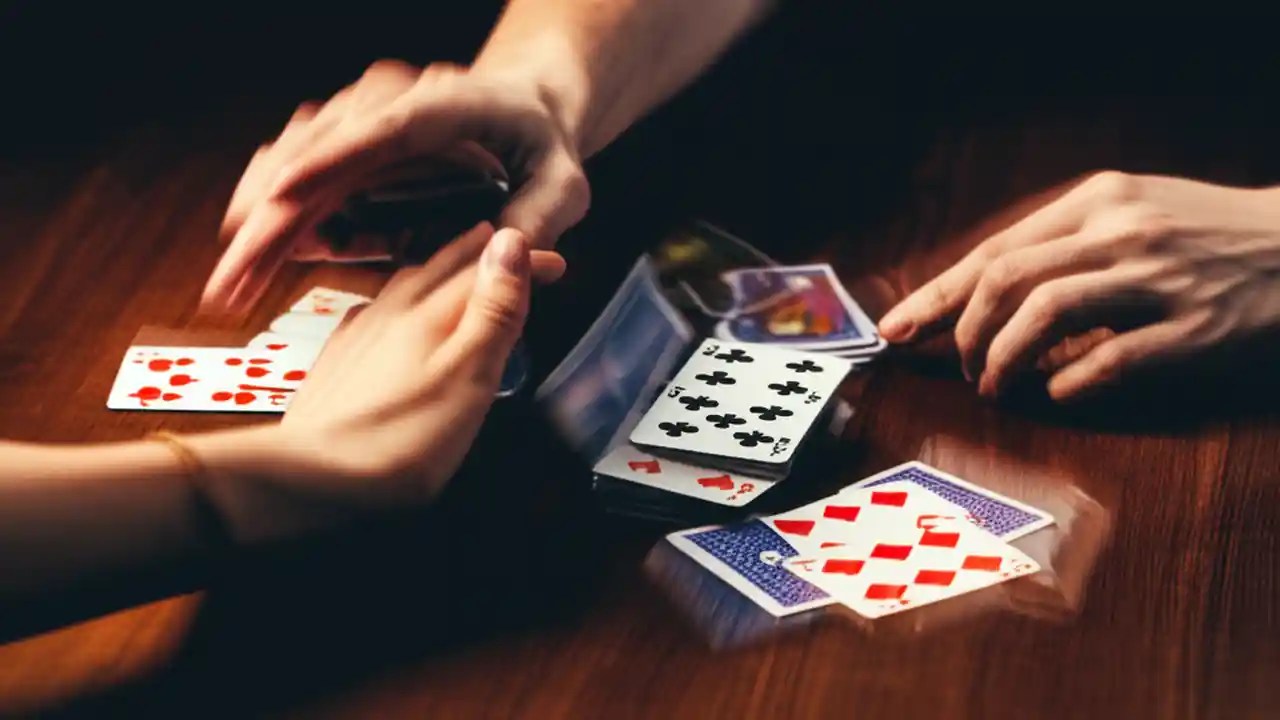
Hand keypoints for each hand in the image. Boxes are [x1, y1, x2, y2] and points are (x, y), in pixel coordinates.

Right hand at [205, 60, 588, 313]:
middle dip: (269, 220)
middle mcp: (391, 104)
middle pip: (317, 155)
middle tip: (232, 283)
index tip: (281, 195)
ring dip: (258, 228)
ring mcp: (362, 122)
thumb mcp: (563, 187)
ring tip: (230, 287)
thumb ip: (539, 220)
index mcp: (447, 105)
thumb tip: (511, 256)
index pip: (385, 130)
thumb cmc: (542, 148)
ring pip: (292, 165)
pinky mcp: (348, 149)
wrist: (523, 113)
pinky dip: (275, 222)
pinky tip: (252, 263)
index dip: (330, 161)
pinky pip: (299, 180)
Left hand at [277, 223, 563, 501]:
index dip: (524, 263)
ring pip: (408, 284)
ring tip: (460, 263)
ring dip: (441, 269)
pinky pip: (379, 309)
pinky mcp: (339, 360)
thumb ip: (492, 311)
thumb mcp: (468, 376)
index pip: (484, 271)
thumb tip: (510, 243)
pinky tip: (395, 309)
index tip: (556, 262)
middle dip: (480, 253)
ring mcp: (360, 334)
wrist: (309, 479)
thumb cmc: (400, 439)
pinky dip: (403, 297)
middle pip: (442, 268)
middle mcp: (392, 312)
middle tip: (507, 242)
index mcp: (430, 314)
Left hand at [878, 172, 1279, 400]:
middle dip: (964, 333)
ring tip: (995, 386)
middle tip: (962, 368)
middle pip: (1005, 280)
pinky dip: (1067, 383)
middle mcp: (1121, 232)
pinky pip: (1107, 361)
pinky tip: (1058, 392)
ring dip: (1002, 360)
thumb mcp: (1133, 211)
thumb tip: (981, 292)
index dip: (936, 295)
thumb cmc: (1205, 234)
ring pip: (1044, 315)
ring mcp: (1158, 279)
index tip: (896, 330)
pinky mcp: (1193, 329)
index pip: (995, 250)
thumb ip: (1063, 242)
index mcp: (1098, 200)